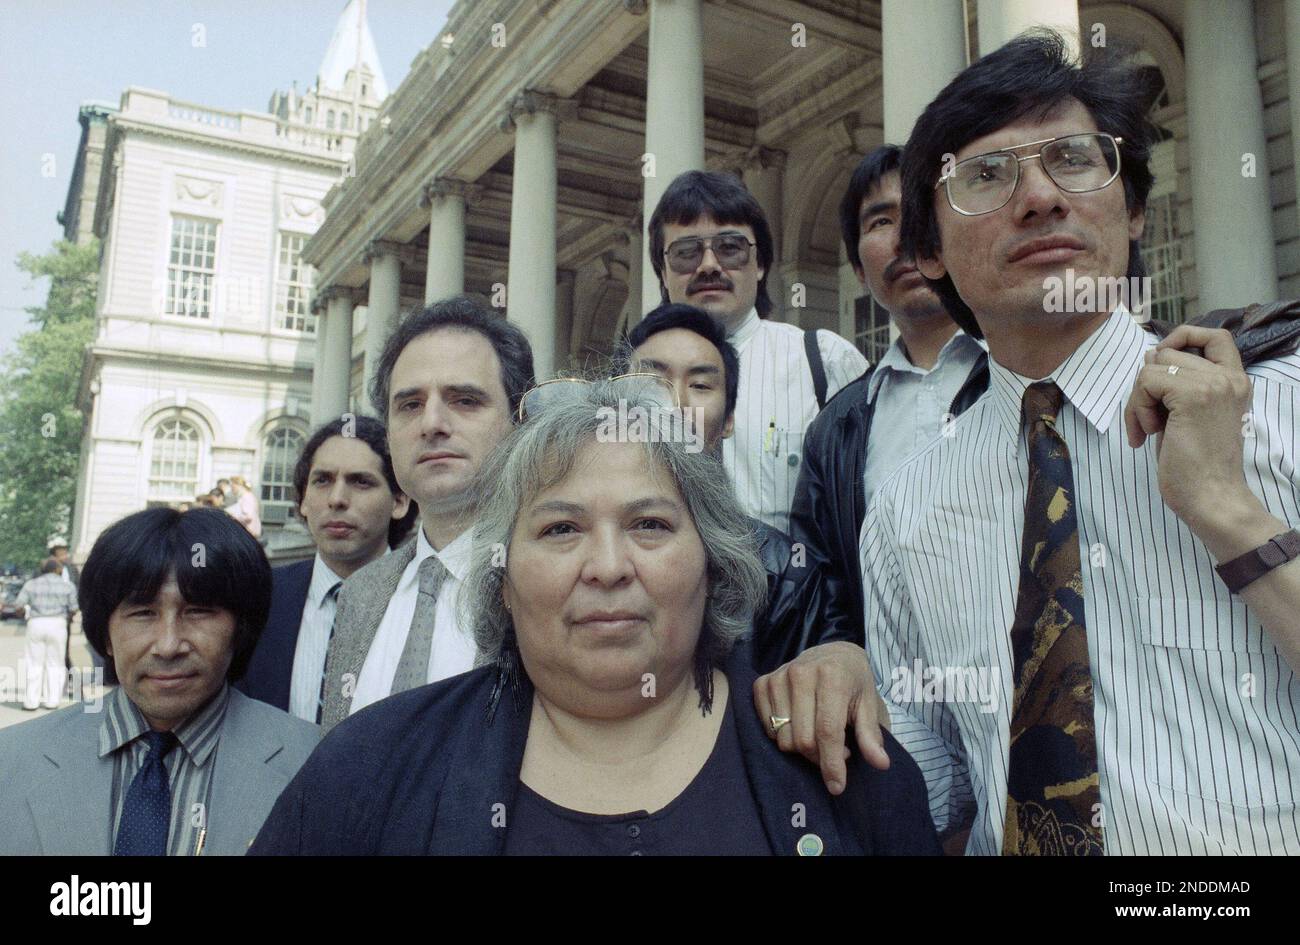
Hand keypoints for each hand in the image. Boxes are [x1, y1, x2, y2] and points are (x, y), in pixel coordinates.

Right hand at [753, 641, 890, 794]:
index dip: (831, 763)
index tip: (837, 786)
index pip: (827, 731)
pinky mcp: (763, 683)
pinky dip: (784, 736)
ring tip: (819, 737)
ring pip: (783, 738)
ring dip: (803, 749)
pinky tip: (800, 726)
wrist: (832, 652)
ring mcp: (779, 677)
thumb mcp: (867, 704)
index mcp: (832, 677)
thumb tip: (881, 764)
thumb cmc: (853, 681)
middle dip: (820, 757)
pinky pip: (768, 728)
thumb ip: (870, 735)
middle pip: (803, 739)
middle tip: (836, 751)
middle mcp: (802, 674)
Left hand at [1123, 326, 1259, 537]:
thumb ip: (1176, 385)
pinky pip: (1145, 382)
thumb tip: (1151, 354)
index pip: (1214, 336)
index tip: (1160, 364)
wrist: (1212, 497)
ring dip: (1138, 400)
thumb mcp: (1185, 416)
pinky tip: (1147, 434)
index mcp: (1234, 382)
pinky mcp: (1193, 395)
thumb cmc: (1197, 466)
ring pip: (1151, 367)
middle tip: (1148, 420)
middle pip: (1167, 353)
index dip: (1182, 338)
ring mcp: (1212, 384)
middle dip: (1146, 385)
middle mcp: (1228, 377)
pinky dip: (1136, 409)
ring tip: (1149, 430)